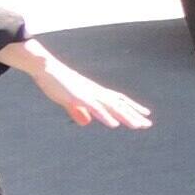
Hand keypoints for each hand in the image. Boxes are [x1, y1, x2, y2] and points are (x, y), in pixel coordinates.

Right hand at [9, 40, 151, 130]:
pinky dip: (106, 116)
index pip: (118, 100)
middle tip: (148, 123)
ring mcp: (89, 94)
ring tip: (138, 126)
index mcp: (95, 92)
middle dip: (133, 114)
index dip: (131, 107)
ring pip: (112, 107)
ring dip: (125, 117)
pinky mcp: (79, 97)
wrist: (46, 68)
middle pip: (119, 104)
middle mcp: (96, 92)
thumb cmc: (57, 82)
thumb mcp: (69, 100)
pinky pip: (96, 108)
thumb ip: (78, 111)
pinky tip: (115, 124)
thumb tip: (86, 122)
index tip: (144, 114)